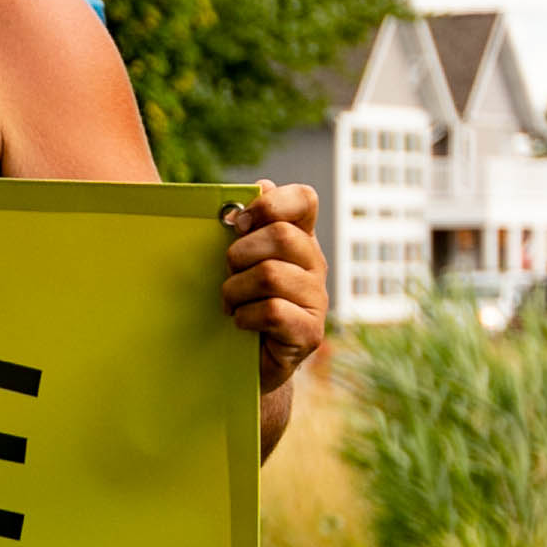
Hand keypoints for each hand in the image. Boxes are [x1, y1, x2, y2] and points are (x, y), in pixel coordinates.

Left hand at [220, 183, 326, 395]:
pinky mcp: (310, 332)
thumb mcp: (239, 260)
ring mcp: (317, 299)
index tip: (239, 222)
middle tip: (229, 272)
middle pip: (280, 236)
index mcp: (299, 239)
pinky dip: (245, 316)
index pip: (304, 199)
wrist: (247, 361)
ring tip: (231, 303)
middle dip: (240, 253)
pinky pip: (273, 311)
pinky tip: (242, 322)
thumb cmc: (240, 302)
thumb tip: (260, 185)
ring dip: (235, 289)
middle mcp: (315, 265)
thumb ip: (247, 225)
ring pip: (270, 275)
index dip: (271, 203)